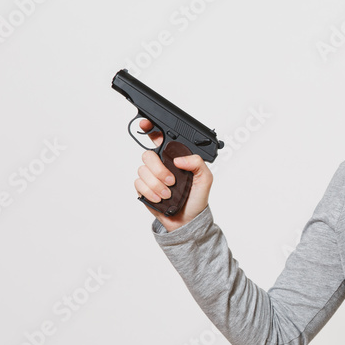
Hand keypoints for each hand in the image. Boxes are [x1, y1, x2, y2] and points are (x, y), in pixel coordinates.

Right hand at [133, 117, 213, 231]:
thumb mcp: (206, 179)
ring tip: (168, 194)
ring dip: (157, 185)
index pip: (160, 138)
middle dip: (159, 170)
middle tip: (171, 181)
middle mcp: (161, 165)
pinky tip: (160, 198)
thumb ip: (198, 163)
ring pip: (142, 171)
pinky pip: (138, 184)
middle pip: (147, 155)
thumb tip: (179, 160)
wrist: (187, 221)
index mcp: (174, 158)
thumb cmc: (197, 198)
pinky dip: (150, 193)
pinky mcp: (143, 189)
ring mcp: (151, 177)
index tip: (145, 123)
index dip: (150, 129)